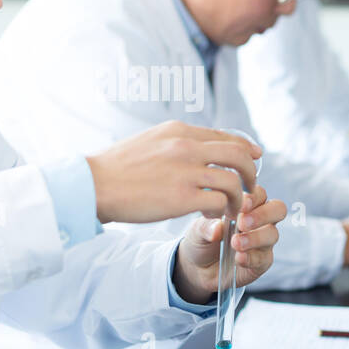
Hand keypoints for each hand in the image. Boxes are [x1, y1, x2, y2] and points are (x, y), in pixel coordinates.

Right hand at [86, 121, 260, 223]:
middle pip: (238, 155)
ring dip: (239, 197)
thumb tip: (196, 148)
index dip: (245, 149)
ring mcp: (185, 171)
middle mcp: (186, 146)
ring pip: (232, 181)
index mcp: (179, 130)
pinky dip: (222, 211)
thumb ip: (176, 142)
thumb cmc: (118, 167)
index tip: (254, 159)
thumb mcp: (150, 141)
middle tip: (250, 186)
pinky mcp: (181, 198)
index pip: (226, 136)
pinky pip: (218, 203)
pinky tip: (214, 217)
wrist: (95, 184)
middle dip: (250, 172)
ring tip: (233, 209)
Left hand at [172, 187, 285, 303]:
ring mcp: (262, 242)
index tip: (241, 204)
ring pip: (272, 234)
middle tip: (242, 223)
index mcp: (247, 206)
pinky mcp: (261, 262)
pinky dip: (251, 258)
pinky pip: (264, 259)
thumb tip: (218, 228)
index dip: (254, 197)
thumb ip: (206, 226)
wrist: (198, 268)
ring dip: (254, 238)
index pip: (260, 194)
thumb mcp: (198, 229)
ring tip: (235, 243)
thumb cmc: (202, 239)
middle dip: (263, 214)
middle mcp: (259, 221)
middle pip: (278, 210)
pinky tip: (238, 258)